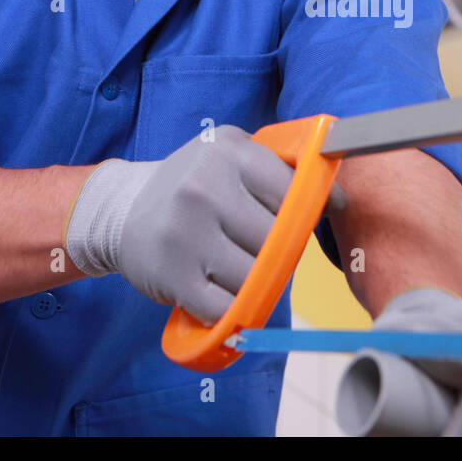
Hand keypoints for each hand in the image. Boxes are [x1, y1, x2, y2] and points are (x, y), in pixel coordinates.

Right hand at [64, 124, 344, 324]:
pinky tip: (220, 291)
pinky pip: (226, 306)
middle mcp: (205, 188)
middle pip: (276, 239)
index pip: (292, 191)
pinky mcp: (172, 275)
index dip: (304, 212)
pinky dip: (232, 307)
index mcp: (229, 153)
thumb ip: (280, 166)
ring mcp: (186, 233)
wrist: (122, 211)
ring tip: (237, 267)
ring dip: (254, 281)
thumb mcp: (230, 154)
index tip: (309, 219)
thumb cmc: (193, 184)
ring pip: (254, 275)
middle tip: (260, 247)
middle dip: (276, 249)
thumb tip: (339, 198)